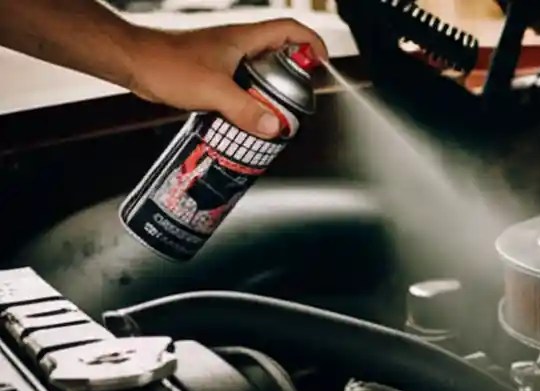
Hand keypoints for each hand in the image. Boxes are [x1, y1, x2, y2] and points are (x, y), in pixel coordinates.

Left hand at [127, 19, 327, 137]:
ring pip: (260, 70)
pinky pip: (242, 83)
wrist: (132, 62)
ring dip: (272, 89)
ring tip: (276, 111)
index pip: (290, 29)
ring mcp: (224, 58)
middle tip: (299, 96)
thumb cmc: (165, 64)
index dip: (312, 43)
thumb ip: (246, 110)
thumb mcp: (213, 90)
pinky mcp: (212, 72)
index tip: (323, 64)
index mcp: (244, 38)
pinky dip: (251, 98)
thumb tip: (275, 127)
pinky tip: (247, 116)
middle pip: (281, 52)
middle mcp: (237, 45)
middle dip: (295, 74)